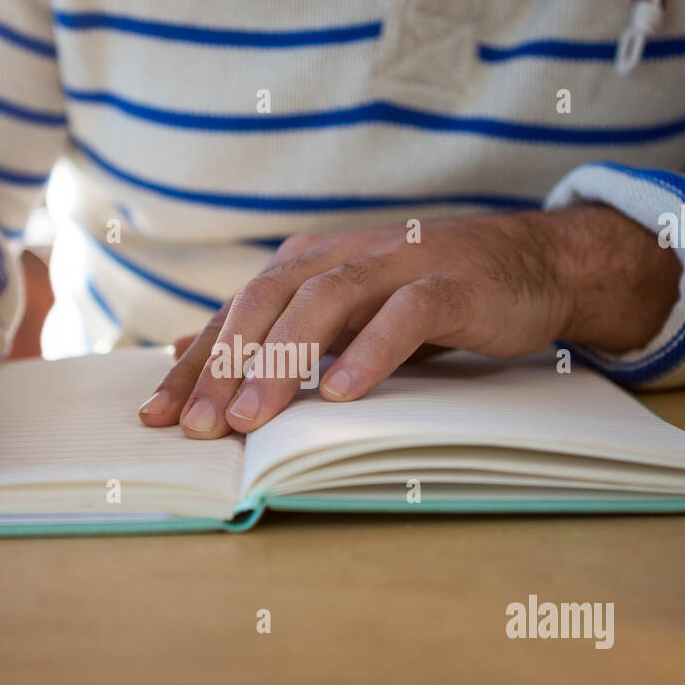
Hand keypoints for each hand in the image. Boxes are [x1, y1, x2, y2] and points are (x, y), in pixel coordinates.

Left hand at [139, 206, 678, 437]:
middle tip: (197, 429)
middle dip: (225, 367)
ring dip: (284, 363)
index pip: (234, 315)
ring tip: (254, 421)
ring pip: (325, 303)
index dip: (193, 365)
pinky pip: (404, 314)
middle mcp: (340, 255)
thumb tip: (192, 358)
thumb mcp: (341, 316)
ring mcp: (397, 263)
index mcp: (306, 265)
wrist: (529, 264)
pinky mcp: (450, 282)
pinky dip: (372, 351)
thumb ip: (276, 335)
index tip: (156, 419)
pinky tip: (344, 394)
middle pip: (266, 304)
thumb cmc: (424, 298)